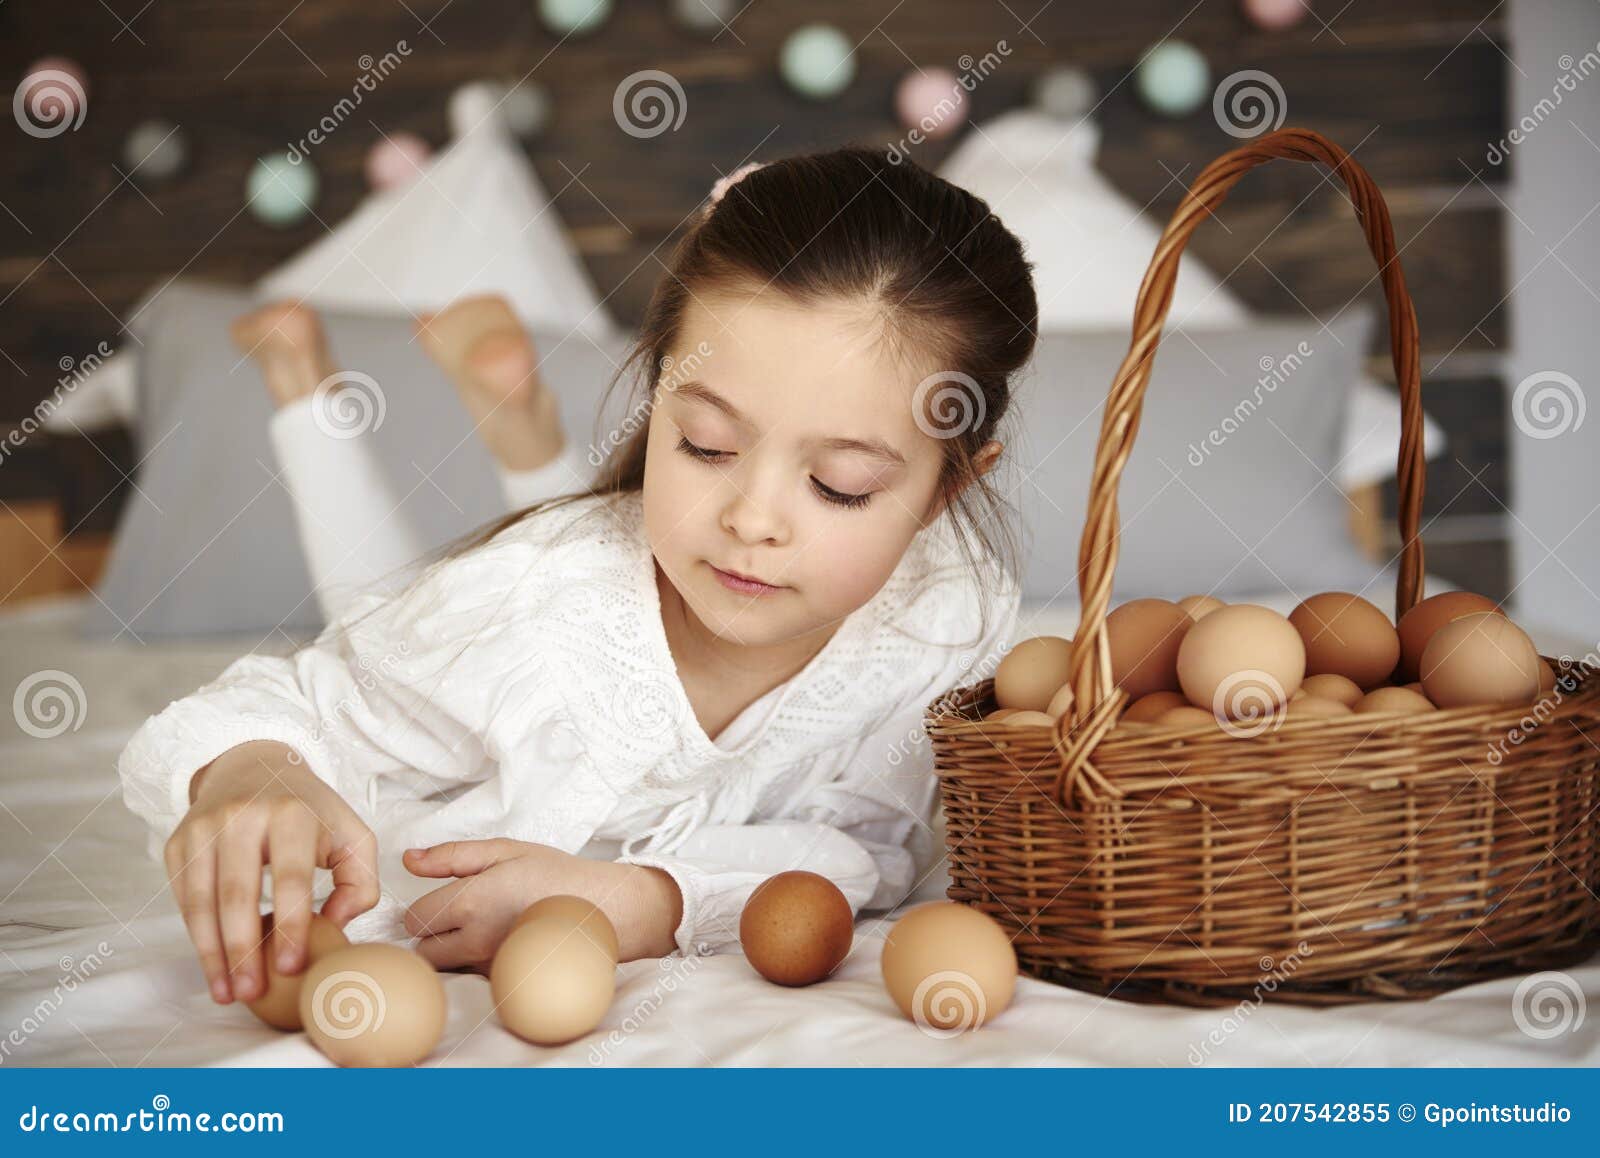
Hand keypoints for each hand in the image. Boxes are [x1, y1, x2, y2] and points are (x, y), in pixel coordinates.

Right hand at [165, 740, 377, 1004]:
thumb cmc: (311, 813)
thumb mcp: (352, 835)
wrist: (253, 767)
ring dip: (212, 954)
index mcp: (292, 813)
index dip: (290, 925)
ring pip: (201, 901)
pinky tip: (214, 967)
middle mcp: (241, 816)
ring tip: (228, 993)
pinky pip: (184, 898)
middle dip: (243, 950)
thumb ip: (361, 882)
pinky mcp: (178, 843)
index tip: (291, 967)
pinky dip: (197, 936)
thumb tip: (335, 925)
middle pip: (237, 894)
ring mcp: (203, 828)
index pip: (291, 878)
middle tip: (252, 993)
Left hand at [401, 839, 681, 968]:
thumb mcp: (505, 850)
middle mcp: (475, 939)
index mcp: (470, 901)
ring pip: (445, 969)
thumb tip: (408, 860)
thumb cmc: (556, 875)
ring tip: (480, 930)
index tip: (444, 900)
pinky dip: (474, 965)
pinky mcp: (506, 980)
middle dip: (432, 936)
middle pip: (422, 952)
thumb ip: (452, 855)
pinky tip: (497, 945)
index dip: (423, 908)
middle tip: (458, 918)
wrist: (602, 909)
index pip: (412, 920)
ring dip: (451, 953)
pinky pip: (472, 977)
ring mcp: (491, 964)